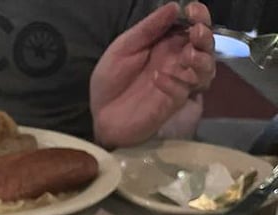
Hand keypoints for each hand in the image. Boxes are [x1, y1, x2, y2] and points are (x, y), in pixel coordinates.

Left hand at [90, 2, 214, 147]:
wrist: (99, 114)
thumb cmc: (110, 80)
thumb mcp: (124, 47)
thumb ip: (148, 28)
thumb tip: (173, 6)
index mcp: (167, 43)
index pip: (192, 25)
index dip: (198, 15)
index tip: (192, 10)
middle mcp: (176, 61)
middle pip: (205, 46)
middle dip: (205, 37)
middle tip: (195, 32)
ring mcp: (177, 82)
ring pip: (205, 70)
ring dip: (201, 60)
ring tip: (187, 56)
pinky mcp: (171, 104)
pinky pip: (183, 91)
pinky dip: (174, 83)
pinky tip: (157, 79)